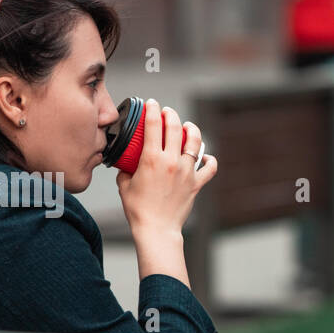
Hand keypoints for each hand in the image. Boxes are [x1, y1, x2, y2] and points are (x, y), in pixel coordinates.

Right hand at [115, 98, 217, 236]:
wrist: (157, 229)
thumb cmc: (138, 209)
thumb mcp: (124, 185)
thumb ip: (125, 170)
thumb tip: (126, 164)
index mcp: (152, 159)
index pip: (153, 125)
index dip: (152, 109)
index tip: (152, 103)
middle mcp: (172, 162)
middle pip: (175, 128)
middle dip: (172, 115)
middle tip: (168, 113)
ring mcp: (187, 172)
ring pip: (195, 143)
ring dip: (193, 131)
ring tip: (188, 127)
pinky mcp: (196, 184)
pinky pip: (209, 167)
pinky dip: (209, 160)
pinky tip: (205, 156)